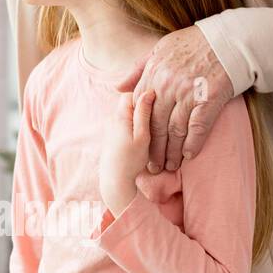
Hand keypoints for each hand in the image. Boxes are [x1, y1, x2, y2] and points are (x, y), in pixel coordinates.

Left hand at [98, 90, 154, 214]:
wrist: (115, 180)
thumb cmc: (130, 160)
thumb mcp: (141, 137)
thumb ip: (143, 114)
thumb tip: (147, 92)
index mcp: (120, 116)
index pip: (131, 94)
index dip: (145, 96)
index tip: (159, 103)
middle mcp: (113, 118)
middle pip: (130, 104)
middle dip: (145, 107)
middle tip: (160, 114)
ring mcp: (112, 127)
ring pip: (130, 114)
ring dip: (142, 117)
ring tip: (155, 126)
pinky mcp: (114, 135)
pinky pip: (127, 124)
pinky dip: (137, 126)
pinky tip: (147, 135)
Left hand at [116, 26, 235, 172]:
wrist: (227, 40)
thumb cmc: (193, 43)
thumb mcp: (159, 49)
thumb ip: (138, 69)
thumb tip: (118, 87)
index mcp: (154, 75)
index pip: (140, 110)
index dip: (138, 130)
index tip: (137, 146)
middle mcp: (167, 86)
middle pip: (155, 124)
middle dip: (153, 148)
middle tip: (152, 166)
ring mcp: (188, 93)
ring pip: (175, 129)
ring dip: (172, 151)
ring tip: (170, 166)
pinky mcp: (209, 99)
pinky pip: (198, 126)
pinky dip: (193, 143)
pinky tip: (189, 156)